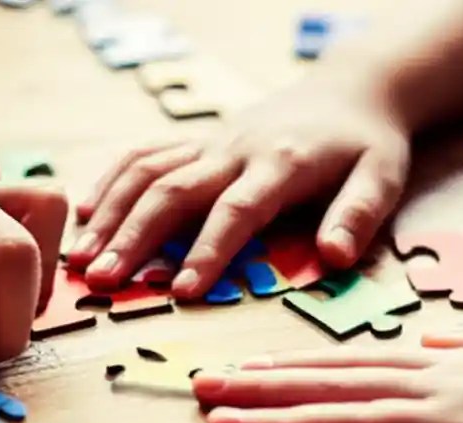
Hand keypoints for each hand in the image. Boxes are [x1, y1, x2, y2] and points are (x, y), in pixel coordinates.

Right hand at [68, 72, 409, 298]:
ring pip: (147, 171)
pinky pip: (144, 154)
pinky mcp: (197, 139)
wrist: (349, 90)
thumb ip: (357, 216)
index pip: (236, 210)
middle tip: (103, 280)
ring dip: (110, 213)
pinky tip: (84, 214)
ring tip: (82, 258)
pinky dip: (110, 182)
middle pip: (174, 190)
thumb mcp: (381, 178)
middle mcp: (235, 150)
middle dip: (134, 236)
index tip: (180, 291)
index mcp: (281, 164)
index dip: (207, 251)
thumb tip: (336, 257)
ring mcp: (210, 142)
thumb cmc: (365, 145)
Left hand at [192, 326, 462, 422]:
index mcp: (447, 365)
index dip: (286, 370)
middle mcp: (439, 386)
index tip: (237, 370)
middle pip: (332, 389)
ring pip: (352, 422)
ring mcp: (460, 422)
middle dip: (261, 392)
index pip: (348, 366)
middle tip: (198, 392)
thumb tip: (433, 345)